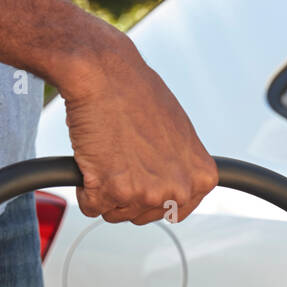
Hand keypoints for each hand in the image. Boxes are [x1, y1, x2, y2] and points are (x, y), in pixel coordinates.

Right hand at [59, 34, 218, 223]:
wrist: (104, 72)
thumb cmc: (137, 94)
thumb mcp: (178, 133)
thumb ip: (180, 166)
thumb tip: (170, 185)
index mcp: (202, 177)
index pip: (176, 210)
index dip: (152, 191)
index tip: (143, 173)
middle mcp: (178, 189)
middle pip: (144, 214)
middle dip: (127, 191)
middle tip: (121, 154)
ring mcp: (146, 193)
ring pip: (116, 212)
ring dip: (104, 187)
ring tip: (108, 150)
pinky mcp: (112, 192)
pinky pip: (90, 207)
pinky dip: (84, 187)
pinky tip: (92, 156)